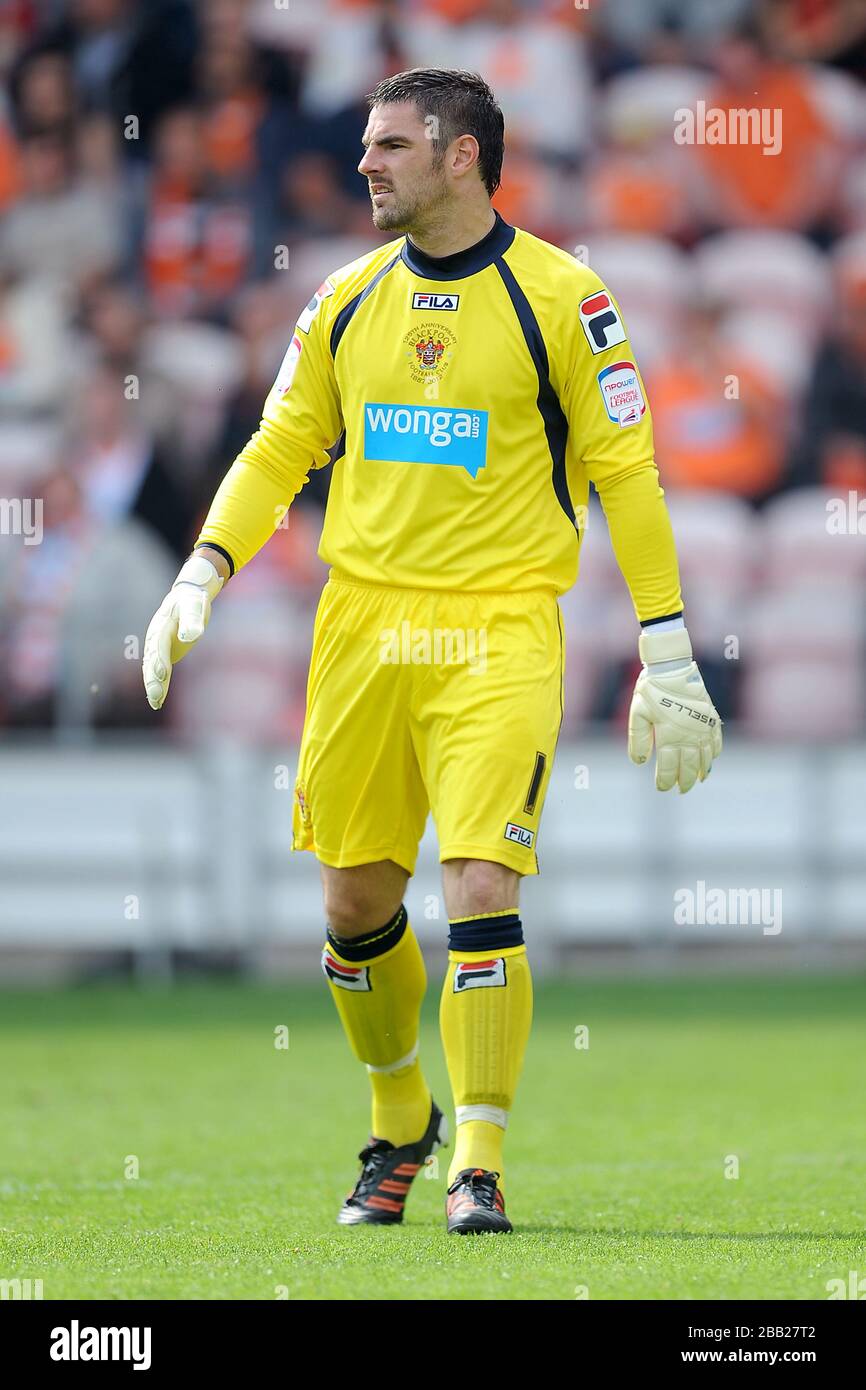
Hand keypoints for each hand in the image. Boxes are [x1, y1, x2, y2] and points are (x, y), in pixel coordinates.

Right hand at [142, 554, 223, 710]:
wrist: (186, 596)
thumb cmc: (192, 600)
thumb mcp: (194, 605)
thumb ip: (192, 620)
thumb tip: (190, 636)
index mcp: (161, 625)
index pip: (159, 645)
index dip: (159, 659)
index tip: (160, 674)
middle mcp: (155, 638)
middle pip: (153, 661)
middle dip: (154, 679)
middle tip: (156, 697)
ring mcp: (157, 647)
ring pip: (152, 669)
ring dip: (154, 686)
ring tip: (156, 703)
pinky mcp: (163, 654)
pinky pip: (158, 672)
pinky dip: (158, 685)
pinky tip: (157, 700)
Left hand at [627, 627, 721, 792]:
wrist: (672, 666)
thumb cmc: (651, 689)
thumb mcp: (637, 714)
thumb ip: (639, 740)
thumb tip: (640, 763)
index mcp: (669, 734)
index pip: (669, 766)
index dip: (666, 780)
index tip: (663, 788)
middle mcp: (689, 733)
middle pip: (689, 765)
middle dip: (684, 780)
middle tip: (681, 790)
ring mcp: (702, 726)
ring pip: (705, 756)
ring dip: (701, 770)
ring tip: (698, 781)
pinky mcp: (710, 717)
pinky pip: (716, 740)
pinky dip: (714, 752)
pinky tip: (711, 759)